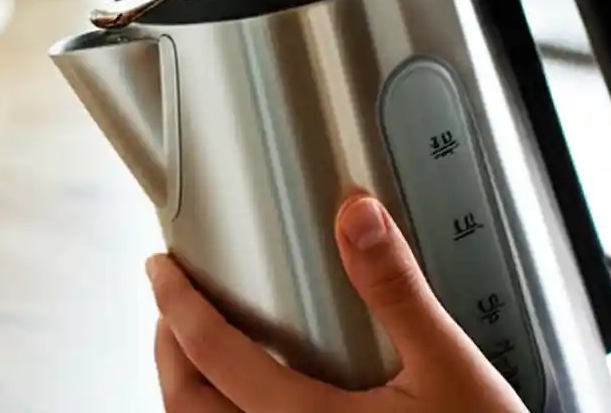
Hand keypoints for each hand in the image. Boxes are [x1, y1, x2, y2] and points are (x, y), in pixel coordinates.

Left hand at [147, 194, 526, 412]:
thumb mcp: (448, 368)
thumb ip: (397, 290)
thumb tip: (357, 217)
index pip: (210, 354)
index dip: (175, 304)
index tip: (161, 269)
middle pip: (186, 404)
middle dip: (166, 349)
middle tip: (169, 307)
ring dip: (186, 390)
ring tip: (194, 352)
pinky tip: (245, 401)